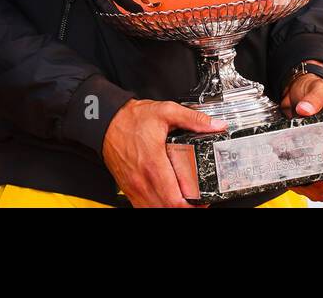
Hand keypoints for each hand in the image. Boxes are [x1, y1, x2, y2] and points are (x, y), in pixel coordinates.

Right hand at [103, 99, 226, 207]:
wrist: (106, 121)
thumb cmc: (132, 118)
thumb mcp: (165, 111)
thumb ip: (192, 119)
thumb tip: (215, 125)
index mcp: (154, 164)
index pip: (175, 200)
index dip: (194, 206)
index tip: (204, 200)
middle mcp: (143, 180)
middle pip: (168, 209)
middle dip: (185, 209)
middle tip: (197, 201)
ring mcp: (134, 187)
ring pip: (155, 211)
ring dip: (170, 208)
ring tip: (182, 201)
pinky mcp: (128, 189)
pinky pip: (142, 208)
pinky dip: (156, 208)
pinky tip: (165, 201)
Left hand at [281, 66, 322, 201]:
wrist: (298, 84)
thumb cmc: (314, 89)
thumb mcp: (318, 90)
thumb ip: (314, 99)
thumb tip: (306, 110)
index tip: (316, 176)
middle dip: (312, 187)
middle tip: (295, 175)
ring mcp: (311, 155)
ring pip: (311, 186)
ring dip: (299, 183)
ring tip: (285, 171)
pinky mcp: (296, 153)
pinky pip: (296, 175)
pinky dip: (288, 176)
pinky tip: (279, 166)